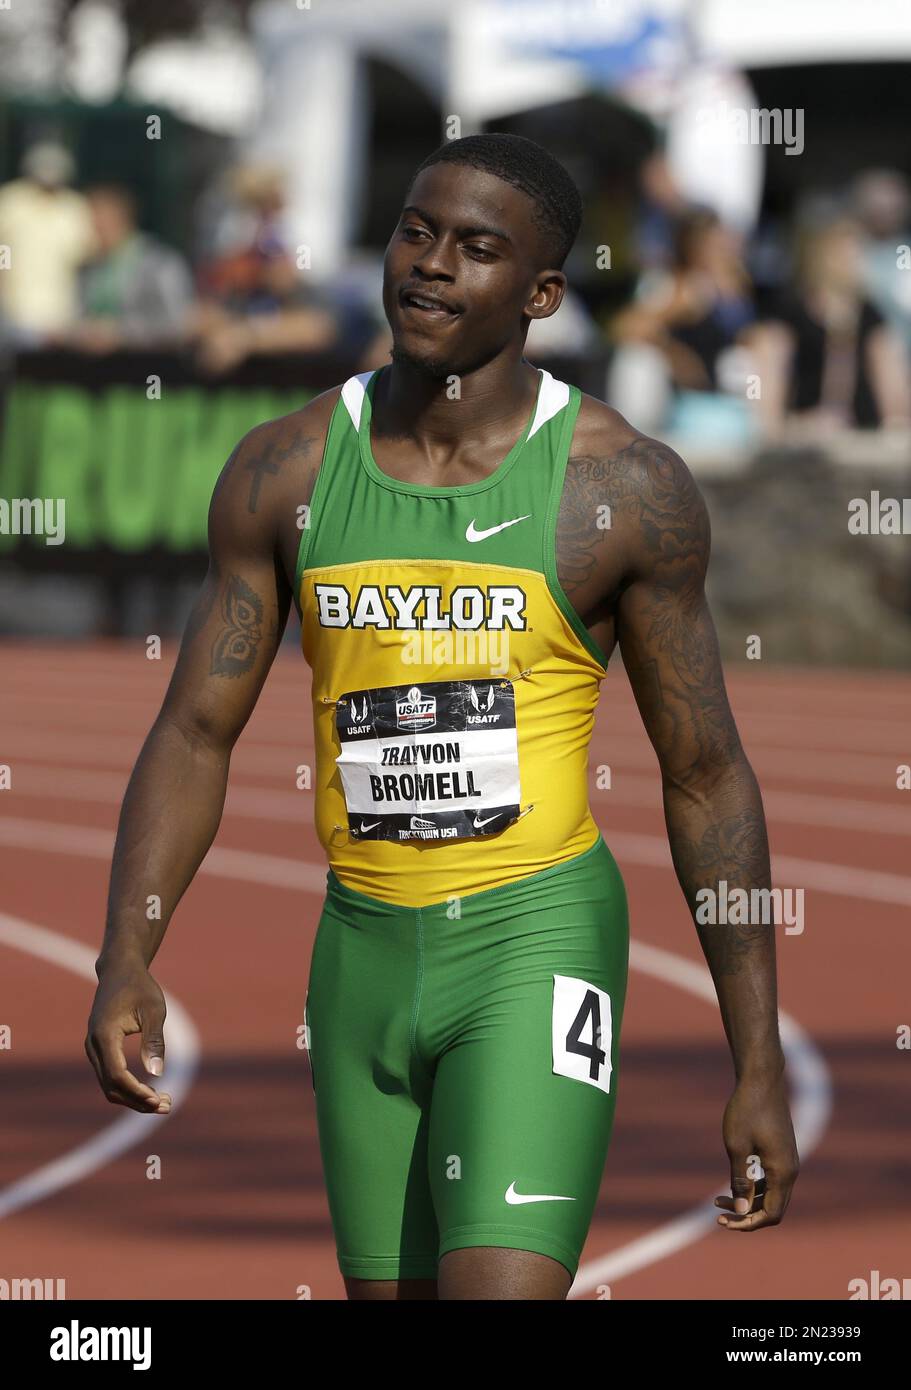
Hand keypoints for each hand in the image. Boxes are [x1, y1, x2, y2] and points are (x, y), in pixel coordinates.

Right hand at [85, 964, 171, 1113]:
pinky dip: (128, 1088)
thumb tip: (157, 1073)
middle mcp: (93, 1045)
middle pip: (111, 1086)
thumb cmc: (140, 987)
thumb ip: (154, 1041)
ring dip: (134, 1098)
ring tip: (163, 1102)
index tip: (158, 1100)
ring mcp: (93, 1049)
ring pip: (109, 1086)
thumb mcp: (154, 1010)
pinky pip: (109, 1077)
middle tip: (167, 1106)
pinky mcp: (98, 1050)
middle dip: (138, 1101)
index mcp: (105, 1034)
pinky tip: (151, 1090)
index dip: (136, 1091)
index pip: (116, 1074)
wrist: (119, 970)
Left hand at [715, 1069, 798, 1230]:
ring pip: (772, 1195)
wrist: (761, 1079)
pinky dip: (754, 1187)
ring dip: (748, 1201)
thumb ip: (740, 1181)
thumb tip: (741, 1212)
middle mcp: (791, 1170)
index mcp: (783, 1172)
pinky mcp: (782, 1152)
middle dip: (746, 1215)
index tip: (722, 1220)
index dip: (747, 1223)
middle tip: (717, 1211)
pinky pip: (771, 1180)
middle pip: (773, 1208)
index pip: (771, 1214)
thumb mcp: (736, 1147)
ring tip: (718, 1200)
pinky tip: (733, 1181)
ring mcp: (788, 1160)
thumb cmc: (746, 1110)